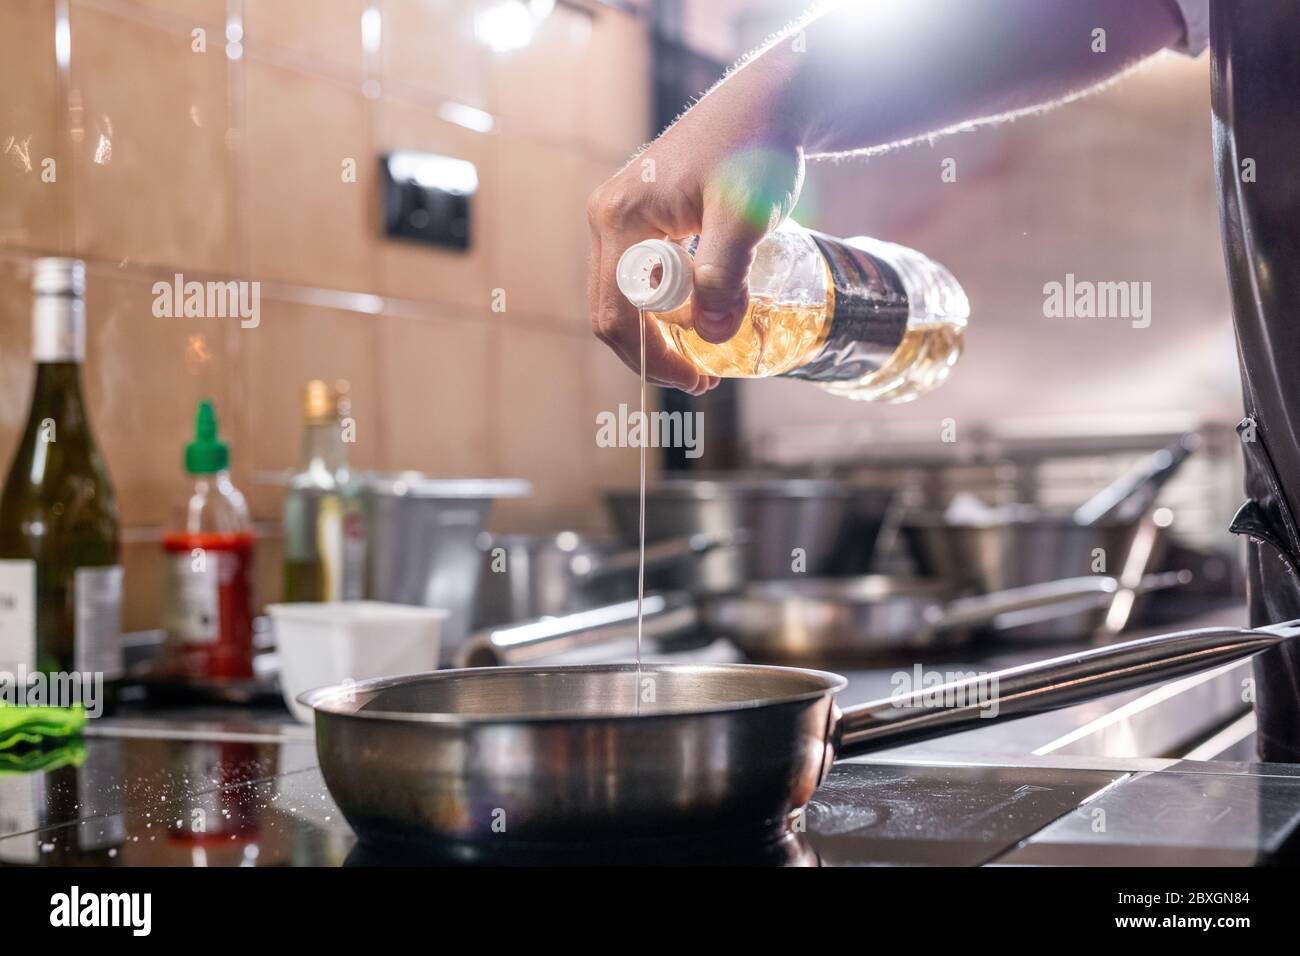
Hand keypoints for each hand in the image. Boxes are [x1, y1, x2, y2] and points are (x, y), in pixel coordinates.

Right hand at [586, 65, 803, 392]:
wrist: (770, 103)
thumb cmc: (758, 147)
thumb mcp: (745, 215)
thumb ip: (725, 274)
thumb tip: (712, 335)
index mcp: (620, 219)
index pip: (619, 315)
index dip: (656, 360)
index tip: (702, 382)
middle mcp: (608, 218)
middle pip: (613, 313)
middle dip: (654, 355)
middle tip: (706, 380)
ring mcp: (620, 217)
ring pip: (624, 299)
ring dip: (659, 334)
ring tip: (708, 349)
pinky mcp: (640, 217)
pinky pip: (640, 279)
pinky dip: (666, 308)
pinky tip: (703, 314)